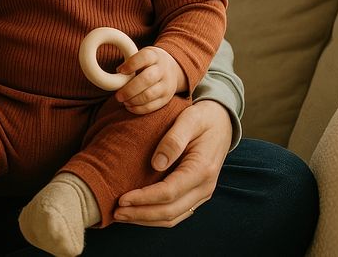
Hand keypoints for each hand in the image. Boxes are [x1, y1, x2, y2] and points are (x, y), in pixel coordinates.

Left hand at [114, 99, 232, 226]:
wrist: (222, 122)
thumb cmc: (203, 118)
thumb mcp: (190, 119)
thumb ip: (174, 139)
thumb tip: (156, 164)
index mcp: (202, 169)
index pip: (169, 192)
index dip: (144, 199)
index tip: (122, 198)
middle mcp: (205, 187)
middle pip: (169, 211)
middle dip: (140, 214)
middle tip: (115, 212)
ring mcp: (202, 194)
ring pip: (173, 218)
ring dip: (146, 219)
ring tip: (121, 215)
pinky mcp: (196, 195)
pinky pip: (176, 213)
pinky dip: (155, 217)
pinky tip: (137, 211)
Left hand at [115, 46, 184, 113]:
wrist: (173, 69)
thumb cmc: (150, 63)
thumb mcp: (142, 56)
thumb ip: (129, 63)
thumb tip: (117, 74)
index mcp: (154, 56)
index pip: (144, 57)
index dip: (131, 64)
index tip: (121, 71)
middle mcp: (162, 69)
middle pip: (146, 79)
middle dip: (129, 90)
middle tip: (118, 96)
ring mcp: (166, 84)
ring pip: (149, 95)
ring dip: (133, 100)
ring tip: (124, 101)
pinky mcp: (166, 98)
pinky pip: (152, 106)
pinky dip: (138, 109)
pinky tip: (129, 106)